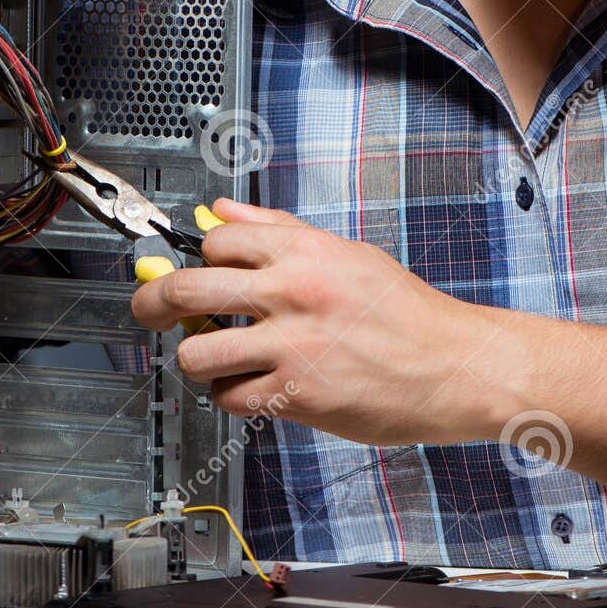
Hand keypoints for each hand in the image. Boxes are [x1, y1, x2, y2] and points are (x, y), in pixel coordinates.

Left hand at [130, 200, 520, 446]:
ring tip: (215, 357)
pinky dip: (231, 395)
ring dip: (197, 357)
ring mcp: (291, 345)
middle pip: (187, 288)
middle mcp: (292, 292)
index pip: (216, 240)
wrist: (454, 366)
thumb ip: (280, 232)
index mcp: (305, 252)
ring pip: (197, 351)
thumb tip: (221, 210)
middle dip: (155, 301)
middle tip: (152, 310)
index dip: (196, 256)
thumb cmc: (408, 313)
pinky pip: (229, 397)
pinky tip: (251, 386)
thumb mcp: (347, 254)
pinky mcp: (296, 395)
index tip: (190, 269)